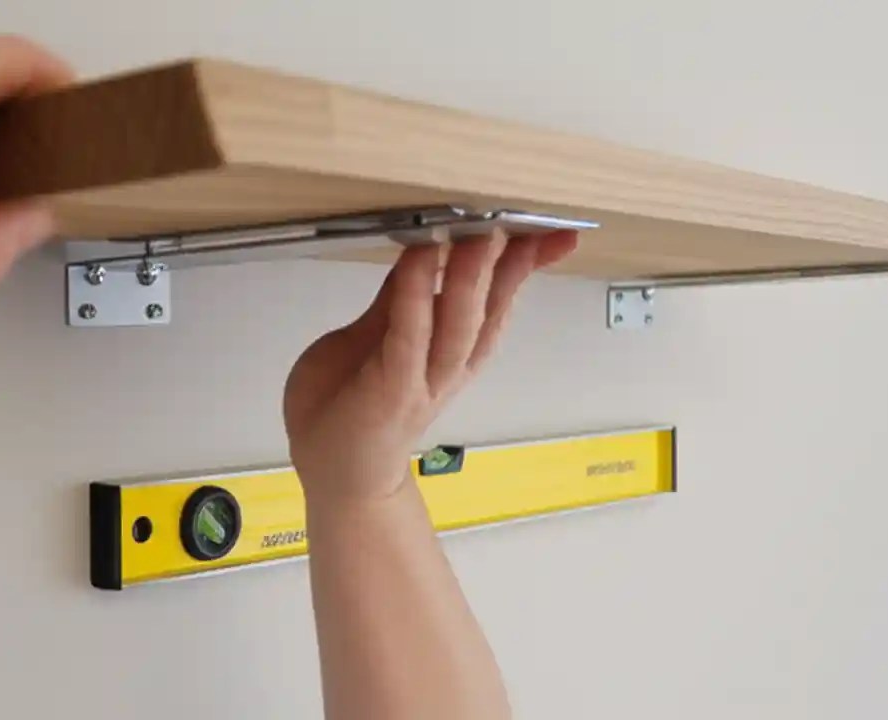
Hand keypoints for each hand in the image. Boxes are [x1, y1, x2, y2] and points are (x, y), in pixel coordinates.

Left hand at [284, 230, 577, 502]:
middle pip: (490, 308)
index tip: (555, 233)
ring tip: (483, 234)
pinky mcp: (392, 390)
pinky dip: (416, 297)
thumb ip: (401, 298)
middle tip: (522, 220)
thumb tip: (426, 248)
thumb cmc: (347, 407)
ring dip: (472, 276)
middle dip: (509, 262)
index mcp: (453, 351)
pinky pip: (409, 337)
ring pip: (460, 323)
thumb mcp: (375, 335)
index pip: (498, 299)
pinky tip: (419, 261)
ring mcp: (424, 380)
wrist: (331, 476)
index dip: (527, 265)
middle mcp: (449, 365)